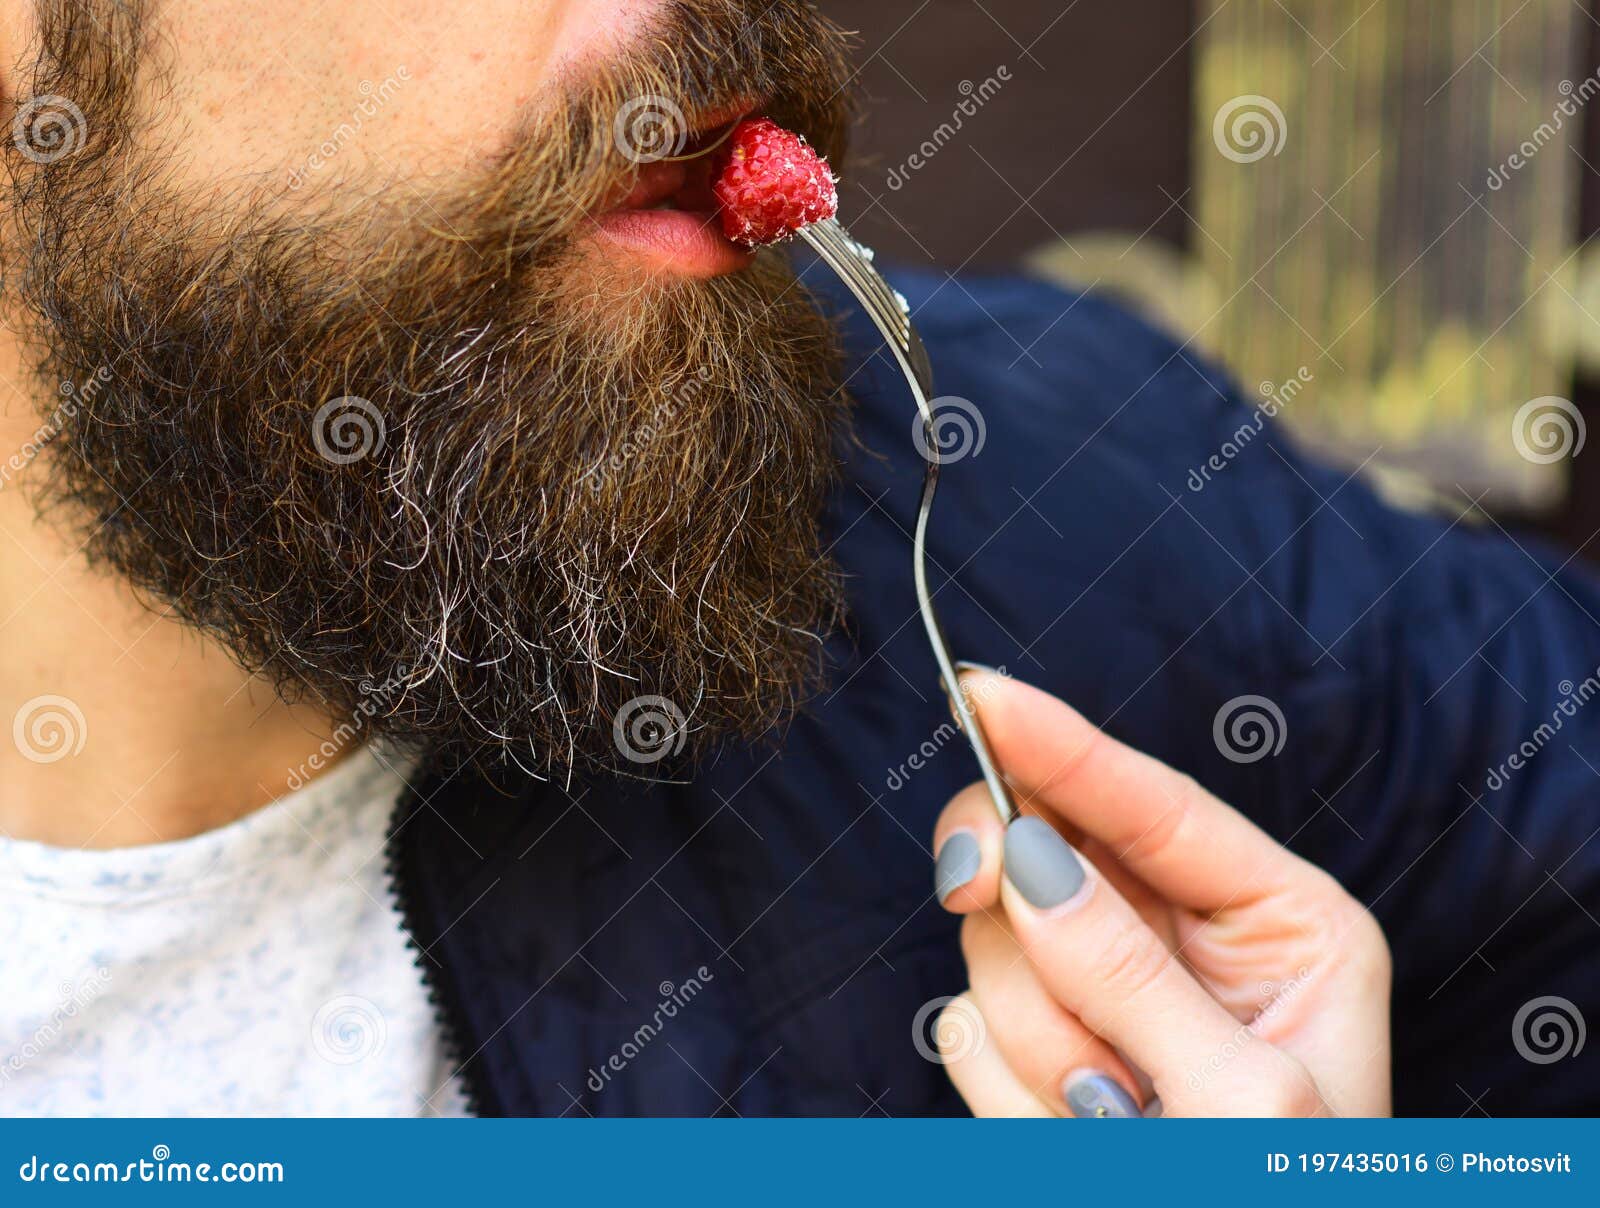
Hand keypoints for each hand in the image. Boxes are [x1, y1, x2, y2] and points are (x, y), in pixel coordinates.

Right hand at [931, 667, 1390, 1116]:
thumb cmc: (1289, 1205)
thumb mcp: (1243, 1102)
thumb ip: (1130, 975)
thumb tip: (1024, 860)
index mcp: (1275, 922)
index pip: (1148, 801)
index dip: (1056, 742)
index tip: (977, 692)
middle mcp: (1184, 946)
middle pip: (1046, 858)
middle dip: (1017, 897)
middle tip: (973, 890)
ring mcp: (1108, 1000)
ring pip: (997, 951)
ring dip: (1040, 1041)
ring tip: (1117, 1121)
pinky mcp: (1050, 1055)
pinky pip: (972, 1033)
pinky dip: (1013, 1094)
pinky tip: (1085, 1137)